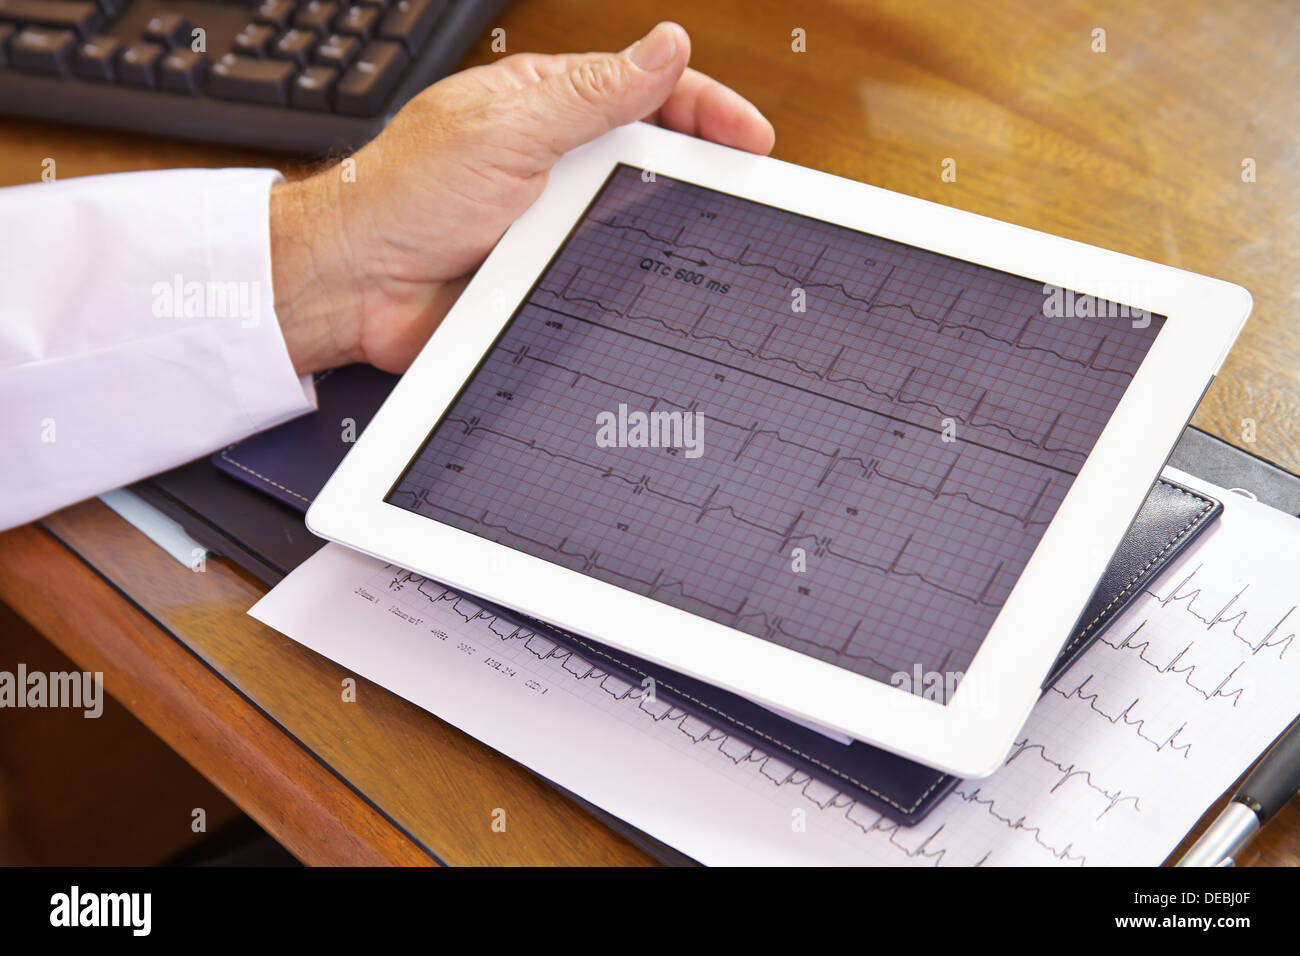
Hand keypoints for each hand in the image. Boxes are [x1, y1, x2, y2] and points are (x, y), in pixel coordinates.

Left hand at [269, 21, 775, 373]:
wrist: (356, 287)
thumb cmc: (403, 196)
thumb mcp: (508, 128)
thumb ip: (591, 94)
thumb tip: (664, 48)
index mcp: (545, 103)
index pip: (646, 91)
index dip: (705, 107)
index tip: (751, 136)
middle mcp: (555, 158)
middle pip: (653, 154)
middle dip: (705, 166)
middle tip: (754, 191)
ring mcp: (553, 217)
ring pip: (637, 218)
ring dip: (674, 227)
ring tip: (723, 239)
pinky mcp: (547, 273)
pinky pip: (607, 273)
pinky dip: (638, 278)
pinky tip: (670, 286)